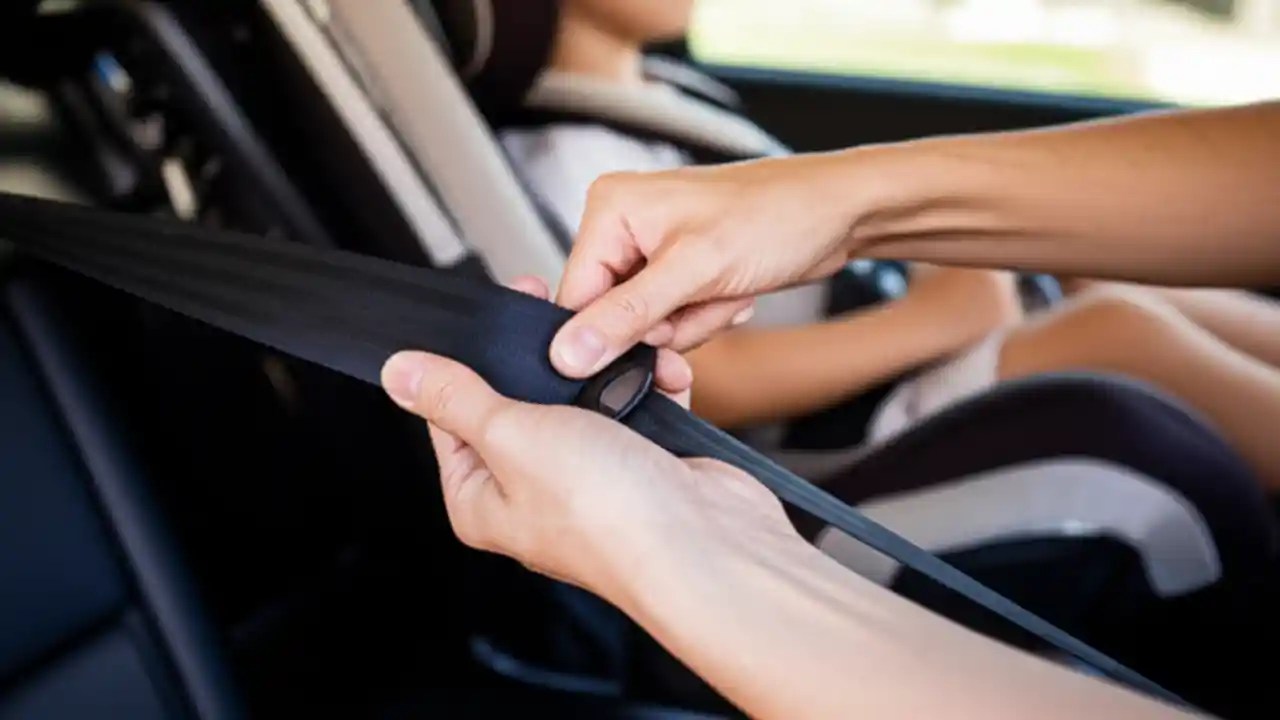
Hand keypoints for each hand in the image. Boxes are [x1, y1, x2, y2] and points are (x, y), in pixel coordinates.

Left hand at [377, 279, 798, 607]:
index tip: (496, 311)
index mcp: (485, 499)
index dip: (471, 359)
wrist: (706, 544)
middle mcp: (535, 492)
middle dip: (551, 357)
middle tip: (564, 315)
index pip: (454, 416)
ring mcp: (593, 478)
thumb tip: (399, 374)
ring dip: (610, 367)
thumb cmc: (607, 514)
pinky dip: (652, 385)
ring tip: (625, 346)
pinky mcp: (643, 464)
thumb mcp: (512, 436)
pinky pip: (637, 406)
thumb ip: (456, 398)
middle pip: (523, 399)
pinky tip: (663, 376)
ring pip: (586, 397)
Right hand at [550, 152, 868, 377]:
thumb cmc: (776, 217)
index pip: (573, 298)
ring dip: (691, 324)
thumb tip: (567, 353)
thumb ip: (626, 315)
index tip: (648, 350)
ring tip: (726, 292)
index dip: (607, 336)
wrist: (839, 213)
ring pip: (646, 327)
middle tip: (703, 309)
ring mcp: (652, 250)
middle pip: (610, 317)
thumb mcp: (694, 271)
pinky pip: (674, 320)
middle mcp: (623, 227)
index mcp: (609, 210)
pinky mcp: (680, 271)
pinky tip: (734, 293)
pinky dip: (705, 318)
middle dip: (663, 328)